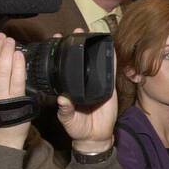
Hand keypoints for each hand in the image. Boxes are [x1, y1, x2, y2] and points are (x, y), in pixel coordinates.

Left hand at [53, 30, 117, 151]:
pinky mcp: (109, 88)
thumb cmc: (77, 127)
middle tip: (74, 31)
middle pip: (80, 61)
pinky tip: (112, 49)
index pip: (64, 67)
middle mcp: (82, 83)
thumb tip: (62, 100)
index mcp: (69, 88)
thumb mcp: (67, 119)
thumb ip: (65, 110)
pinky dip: (112, 61)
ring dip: (93, 49)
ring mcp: (96, 84)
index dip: (61, 54)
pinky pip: (111, 73)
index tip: (56, 39)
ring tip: (90, 33)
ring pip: (95, 63)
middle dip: (78, 45)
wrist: (94, 137)